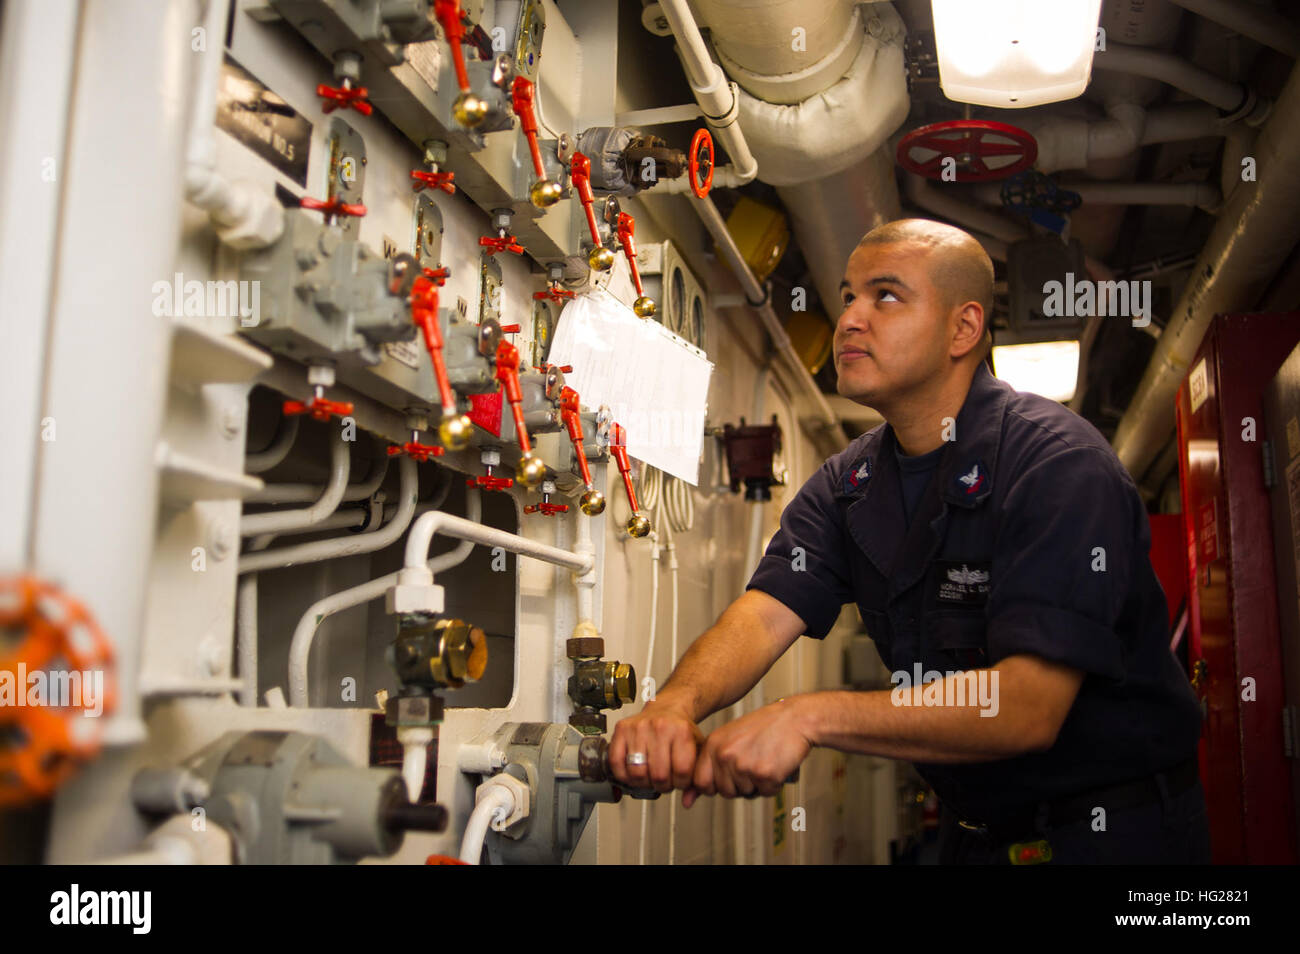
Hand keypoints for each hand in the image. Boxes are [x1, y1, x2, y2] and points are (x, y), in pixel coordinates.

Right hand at [609, 696, 704, 792]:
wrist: (666, 708)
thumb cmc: (680, 730)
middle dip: (662, 785)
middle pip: (658, 775)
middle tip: (663, 781)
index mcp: (682, 731)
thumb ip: (697, 775)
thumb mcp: (697, 748)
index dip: (680, 784)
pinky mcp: (622, 729)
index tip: (679, 781)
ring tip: (649, 777)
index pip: (682, 772)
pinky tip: (633, 772)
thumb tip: (688, 801)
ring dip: (643, 782)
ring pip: (636, 772)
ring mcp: (638, 727)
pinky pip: (616, 762)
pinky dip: (623, 774)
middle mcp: (660, 727)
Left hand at [685, 697, 810, 808]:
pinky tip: (776, 763)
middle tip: (752, 762)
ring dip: (758, 784)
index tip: (727, 777)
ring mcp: (744, 765)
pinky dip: (774, 783)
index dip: (715, 786)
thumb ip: (708, 768)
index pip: (701, 783)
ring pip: (746, 794)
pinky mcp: (764, 774)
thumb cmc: (765, 728)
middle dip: (740, 785)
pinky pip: (767, 793)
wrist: (794, 718)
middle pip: (725, 792)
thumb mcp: (729, 739)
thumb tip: (687, 800)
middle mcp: (725, 755)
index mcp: (713, 745)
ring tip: (764, 760)